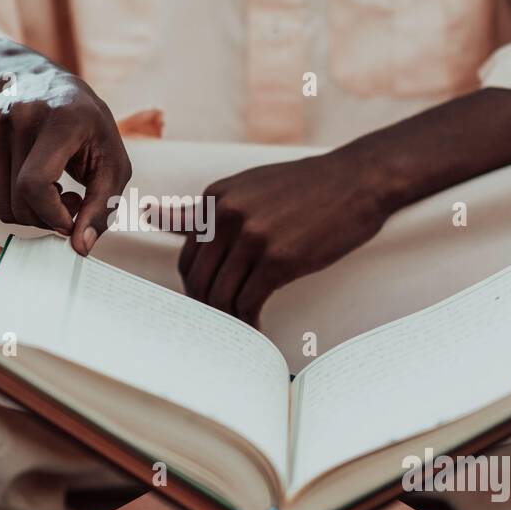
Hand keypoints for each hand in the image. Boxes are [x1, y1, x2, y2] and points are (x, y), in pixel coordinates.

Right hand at [0, 41, 131, 254]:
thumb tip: (80, 248)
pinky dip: (3, 203)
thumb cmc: (87, 130)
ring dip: (26, 210)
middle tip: (66, 200)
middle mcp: (19, 114)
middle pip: (17, 201)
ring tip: (49, 187)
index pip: (35, 184)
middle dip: (44, 217)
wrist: (43, 84)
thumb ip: (103, 206)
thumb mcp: (113, 162)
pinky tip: (22, 181)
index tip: (70, 221)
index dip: (52, 215)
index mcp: (61, 117)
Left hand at [179, 148, 394, 325]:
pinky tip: (258, 330)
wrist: (358, 180)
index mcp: (215, 198)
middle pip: (199, 280)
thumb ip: (207, 210)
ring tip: (241, 330)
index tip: (211, 302)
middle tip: (223, 324)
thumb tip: (152, 215)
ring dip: (228, 320)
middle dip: (208, 308)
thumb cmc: (306, 187)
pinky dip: (249, 324)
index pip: (188, 258)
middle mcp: (227, 215)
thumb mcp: (248, 186)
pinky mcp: (279, 259)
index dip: (196, 287)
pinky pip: (248, 303)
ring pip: (221, 295)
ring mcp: (253, 237)